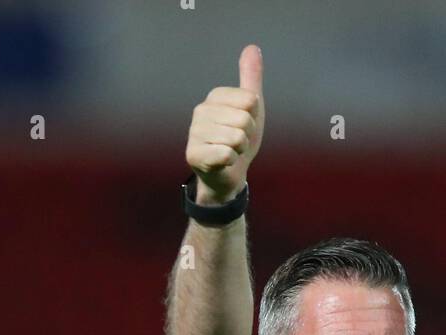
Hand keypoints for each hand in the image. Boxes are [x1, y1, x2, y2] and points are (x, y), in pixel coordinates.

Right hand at [186, 44, 264, 203]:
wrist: (229, 175)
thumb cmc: (239, 141)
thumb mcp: (251, 107)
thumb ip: (251, 79)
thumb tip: (252, 47)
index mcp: (214, 96)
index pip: (249, 100)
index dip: (253, 117)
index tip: (244, 126)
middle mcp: (200, 111)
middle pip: (244, 120)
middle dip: (247, 136)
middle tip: (237, 143)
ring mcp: (194, 133)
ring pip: (236, 138)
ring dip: (239, 150)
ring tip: (230, 152)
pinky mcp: (193, 154)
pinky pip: (226, 155)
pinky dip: (230, 162)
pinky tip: (222, 163)